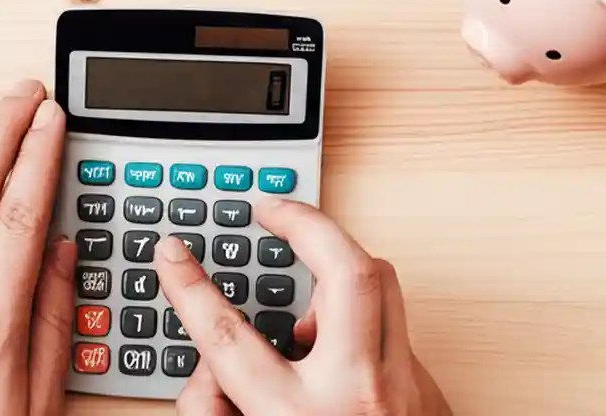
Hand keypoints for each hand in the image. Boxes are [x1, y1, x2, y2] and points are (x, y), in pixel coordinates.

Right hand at [155, 197, 450, 415]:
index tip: (173, 253)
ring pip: (384, 288)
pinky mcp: (433, 399)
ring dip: (342, 272)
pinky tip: (340, 358)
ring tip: (307, 290)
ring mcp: (404, 393)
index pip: (228, 338)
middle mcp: (359, 400)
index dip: (190, 288)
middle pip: (344, 273)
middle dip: (307, 224)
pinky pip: (395, 334)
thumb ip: (221, 411)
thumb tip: (212, 376)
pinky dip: (363, 329)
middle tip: (273, 209)